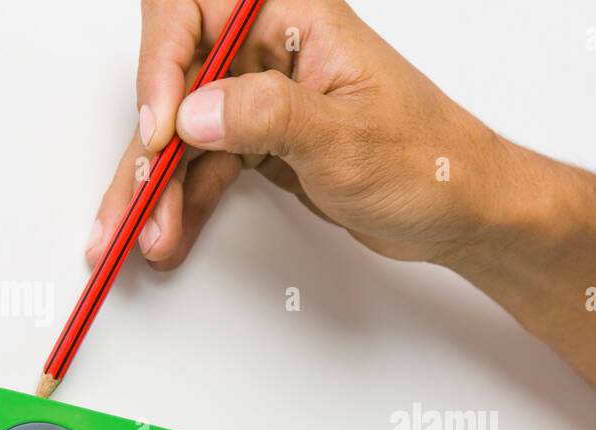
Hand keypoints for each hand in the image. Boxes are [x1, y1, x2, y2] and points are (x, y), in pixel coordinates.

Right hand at [87, 0, 521, 270]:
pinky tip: (164, 235)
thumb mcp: (347, 139)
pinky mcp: (264, 144)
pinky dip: (184, 204)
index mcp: (292, 17)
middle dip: (146, 149)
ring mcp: (264, 99)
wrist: (463, 212)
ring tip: (137, 240)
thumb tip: (193, 110)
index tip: (162, 132)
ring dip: (156, 191)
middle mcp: (270, 50)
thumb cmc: (431, 162)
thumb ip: (267, 116)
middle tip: (132, 205)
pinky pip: (206, 169)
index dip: (161, 69)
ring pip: (183, 136)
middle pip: (175, 82)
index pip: (192, 15)